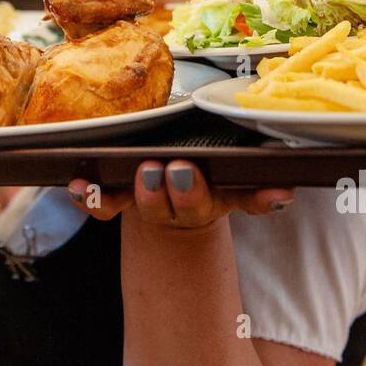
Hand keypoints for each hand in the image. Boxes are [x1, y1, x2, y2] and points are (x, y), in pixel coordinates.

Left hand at [68, 160, 293, 228]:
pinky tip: (76, 186)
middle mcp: (191, 202)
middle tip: (182, 170)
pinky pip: (104, 205)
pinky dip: (90, 198)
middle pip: (193, 205)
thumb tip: (289, 163)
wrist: (160, 188)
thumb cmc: (200, 161)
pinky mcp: (120, 201)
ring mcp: (155, 204)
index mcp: (224, 190)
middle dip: (188, 190)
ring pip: (152, 207)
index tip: (280, 194)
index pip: (251, 198)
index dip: (264, 199)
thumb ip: (251, 160)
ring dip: (149, 195)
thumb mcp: (226, 158)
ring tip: (145, 171)